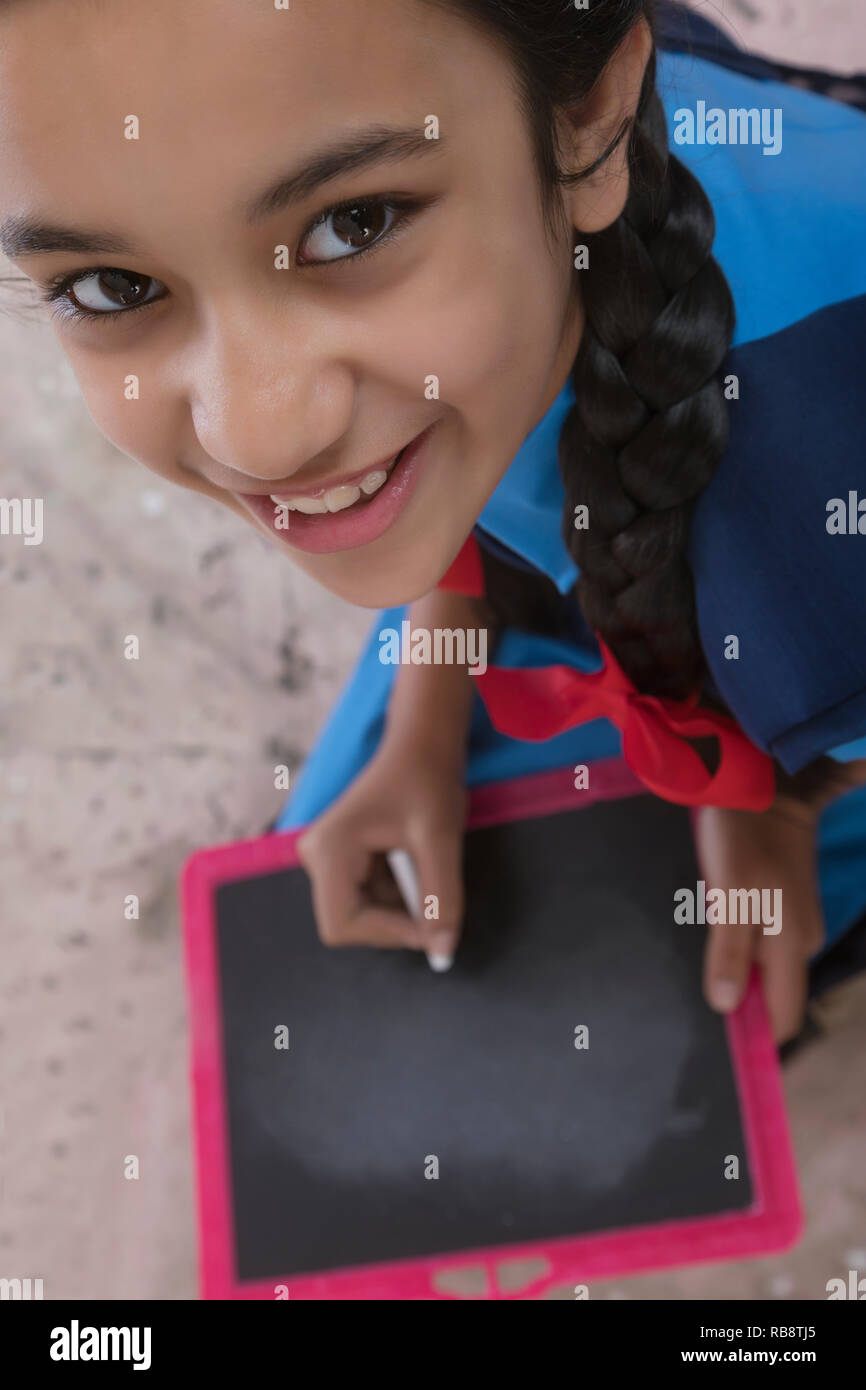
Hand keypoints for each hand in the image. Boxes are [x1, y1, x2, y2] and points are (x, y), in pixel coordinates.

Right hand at [295, 737, 467, 956]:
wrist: (423, 742)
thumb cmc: (428, 780)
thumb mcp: (440, 841)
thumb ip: (441, 899)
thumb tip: (443, 951)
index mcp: (329, 850)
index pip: (344, 925)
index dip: (389, 934)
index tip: (431, 928)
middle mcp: (318, 856)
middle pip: (350, 922)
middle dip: (395, 921)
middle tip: (435, 904)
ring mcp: (327, 857)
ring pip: (362, 912)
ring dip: (400, 907)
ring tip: (427, 870)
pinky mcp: (343, 858)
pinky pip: (368, 896)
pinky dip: (399, 894)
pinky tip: (418, 864)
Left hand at [694, 759, 865, 1043]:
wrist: (765, 785)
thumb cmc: (742, 838)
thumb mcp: (729, 895)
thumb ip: (729, 952)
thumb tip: (726, 1007)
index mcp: (792, 946)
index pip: (784, 1017)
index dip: (755, 1034)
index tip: (718, 1037)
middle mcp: (800, 942)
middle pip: (771, 995)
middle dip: (737, 997)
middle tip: (698, 976)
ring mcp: (794, 922)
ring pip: (763, 967)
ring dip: (733, 966)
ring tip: (704, 943)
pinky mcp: (783, 904)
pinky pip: (760, 943)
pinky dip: (737, 942)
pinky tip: (715, 922)